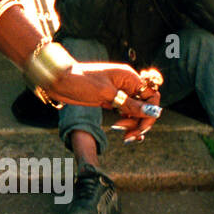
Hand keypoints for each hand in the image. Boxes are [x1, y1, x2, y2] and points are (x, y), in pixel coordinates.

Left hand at [46, 61, 162, 139]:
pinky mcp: (110, 100)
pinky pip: (125, 112)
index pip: (152, 96)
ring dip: (134, 124)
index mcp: (129, 77)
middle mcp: (127, 84)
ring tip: (126, 136)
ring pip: (136, 111)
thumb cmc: (82, 81)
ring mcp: (119, 93)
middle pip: (145, 106)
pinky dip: (127, 122)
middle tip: (130, 136)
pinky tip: (123, 130)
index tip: (141, 126)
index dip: (150, 112)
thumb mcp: (107, 94)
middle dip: (141, 122)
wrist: (59, 81)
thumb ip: (130, 104)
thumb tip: (153, 112)